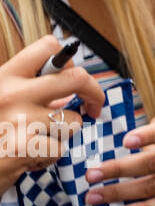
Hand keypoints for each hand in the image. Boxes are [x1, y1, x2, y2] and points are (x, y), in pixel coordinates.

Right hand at [0, 35, 104, 189]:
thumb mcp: (2, 101)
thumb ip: (30, 91)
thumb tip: (69, 89)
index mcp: (4, 77)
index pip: (48, 47)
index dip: (69, 61)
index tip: (71, 76)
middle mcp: (11, 93)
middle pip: (77, 78)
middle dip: (94, 93)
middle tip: (94, 107)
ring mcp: (19, 119)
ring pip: (72, 120)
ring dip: (61, 134)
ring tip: (35, 141)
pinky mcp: (25, 146)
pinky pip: (60, 148)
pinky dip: (48, 157)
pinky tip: (27, 158)